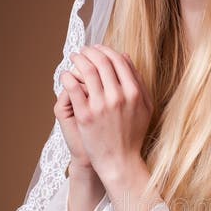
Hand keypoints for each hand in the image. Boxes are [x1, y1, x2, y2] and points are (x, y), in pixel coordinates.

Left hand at [59, 44, 153, 184]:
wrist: (120, 161)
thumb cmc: (133, 135)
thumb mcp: (144, 108)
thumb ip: (138, 82)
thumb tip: (126, 57)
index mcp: (133, 93)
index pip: (118, 61)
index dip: (106, 51)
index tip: (98, 49)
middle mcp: (118, 96)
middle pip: (102, 62)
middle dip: (91, 51)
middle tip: (84, 51)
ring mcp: (101, 106)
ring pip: (87, 70)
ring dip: (79, 59)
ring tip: (74, 58)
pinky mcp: (85, 115)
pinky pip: (73, 87)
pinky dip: (67, 76)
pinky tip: (66, 74)